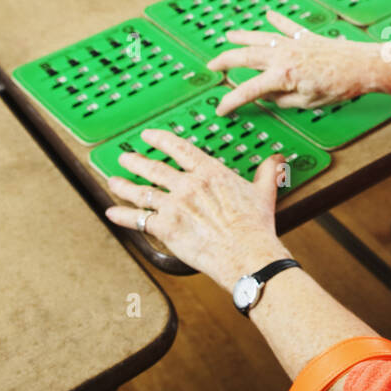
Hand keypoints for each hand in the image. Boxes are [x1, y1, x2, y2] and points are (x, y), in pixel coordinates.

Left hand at [105, 129, 286, 287]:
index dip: (160, 140)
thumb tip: (277, 160)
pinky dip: (123, 216)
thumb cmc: (256, 226)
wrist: (247, 253)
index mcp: (209, 172)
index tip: (148, 136)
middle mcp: (188, 185)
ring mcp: (175, 206)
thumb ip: (266, 173)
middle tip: (126, 158)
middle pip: (154, 168)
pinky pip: (139, 220)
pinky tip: (112, 213)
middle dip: (136, 162)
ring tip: (114, 181)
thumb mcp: (264, 192)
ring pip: (141, 192)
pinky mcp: (166, 229)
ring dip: (124, 186)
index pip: (178, 148)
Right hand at [207, 8, 380, 115]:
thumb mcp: (308, 102)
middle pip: (246, 56)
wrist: (362, 65)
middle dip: (225, 61)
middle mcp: (283, 55)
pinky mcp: (307, 37)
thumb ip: (284, 99)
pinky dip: (278, 20)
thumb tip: (269, 95)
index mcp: (282, 75)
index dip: (232, 101)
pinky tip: (269, 14)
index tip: (220, 109)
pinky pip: (288, 27)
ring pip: (261, 37)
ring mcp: (294, 43)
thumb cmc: (339, 86)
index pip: (248, 90)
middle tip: (211, 66)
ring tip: (229, 35)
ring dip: (243, 36)